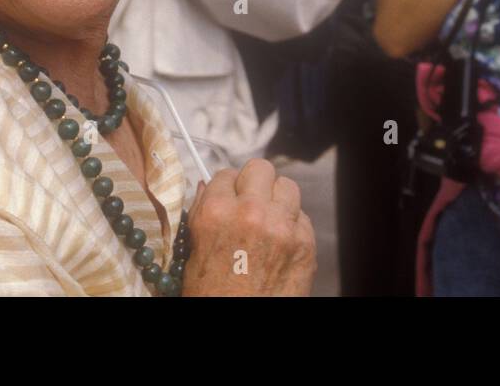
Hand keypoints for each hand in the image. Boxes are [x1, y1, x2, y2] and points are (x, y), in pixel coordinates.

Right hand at [182, 159, 315, 295]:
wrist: (241, 329)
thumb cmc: (211, 296)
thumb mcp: (193, 254)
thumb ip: (202, 214)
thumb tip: (206, 187)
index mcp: (215, 213)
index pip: (224, 174)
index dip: (226, 188)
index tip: (227, 197)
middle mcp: (252, 212)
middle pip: (261, 169)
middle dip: (254, 184)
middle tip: (250, 201)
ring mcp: (283, 226)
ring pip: (287, 186)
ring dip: (278, 199)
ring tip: (269, 219)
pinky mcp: (306, 243)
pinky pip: (302, 217)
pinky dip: (293, 225)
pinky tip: (281, 242)